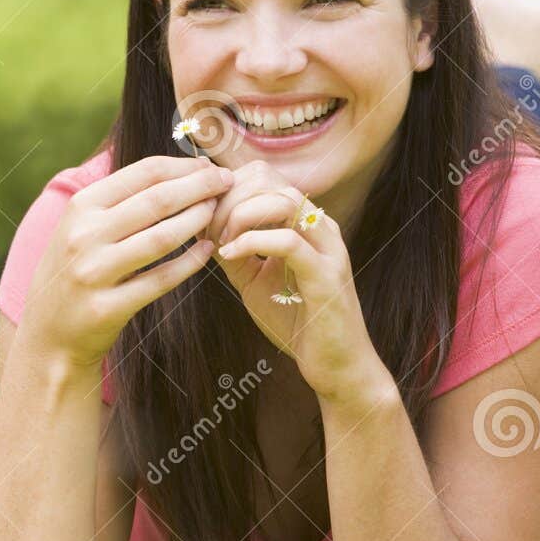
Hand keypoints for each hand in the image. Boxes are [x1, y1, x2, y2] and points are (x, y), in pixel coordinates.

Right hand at [21, 156, 233, 369]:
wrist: (48, 335)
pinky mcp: (108, 308)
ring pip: (162, 237)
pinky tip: (207, 250)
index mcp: (80, 207)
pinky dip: (190, 263)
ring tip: (217, 212)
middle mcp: (84, 236)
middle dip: (200, 186)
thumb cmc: (73, 272)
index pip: (142, 173)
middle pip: (157, 200)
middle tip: (227, 181)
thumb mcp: (79, 228)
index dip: (184, 167)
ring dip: (198, 220)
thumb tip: (173, 170)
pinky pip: (161, 279)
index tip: (210, 166)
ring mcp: (95, 273)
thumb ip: (116, 201)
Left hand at [206, 161, 381, 399]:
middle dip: (228, 198)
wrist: (335, 365)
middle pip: (268, 178)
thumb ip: (235, 252)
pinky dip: (252, 242)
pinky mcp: (326, 274)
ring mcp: (327, 247)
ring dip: (239, 216)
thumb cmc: (296, 322)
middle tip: (208, 231)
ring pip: (282, 199)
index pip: (262, 175)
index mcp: (303, 222)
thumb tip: (203, 229)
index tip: (204, 218)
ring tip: (220, 243)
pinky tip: (231, 256)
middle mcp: (319, 225)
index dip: (225, 189)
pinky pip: (287, 240)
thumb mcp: (254, 280)